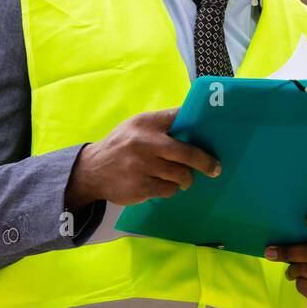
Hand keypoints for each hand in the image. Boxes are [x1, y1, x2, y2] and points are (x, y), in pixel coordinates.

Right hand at [65, 108, 219, 207]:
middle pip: (187, 153)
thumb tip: (193, 123)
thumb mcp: (136, 126)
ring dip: (185, 179)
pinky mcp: (140, 187)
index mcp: (145, 123)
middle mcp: (145, 143)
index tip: (215, 130)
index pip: (179, 117)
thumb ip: (161, 124)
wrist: (91, 171)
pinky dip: (170, 188)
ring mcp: (142, 167)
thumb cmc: (121, 146)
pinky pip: (168, 190)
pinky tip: (163, 184)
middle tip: (215, 168)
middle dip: (205, 163)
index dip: (198, 122)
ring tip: (183, 178)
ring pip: (180, 175)